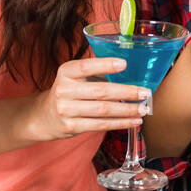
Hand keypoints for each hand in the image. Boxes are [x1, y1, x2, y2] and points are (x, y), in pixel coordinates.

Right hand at [24, 56, 148, 141]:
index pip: (86, 67)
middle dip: (126, 92)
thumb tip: (131, 72)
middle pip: (100, 91)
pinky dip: (120, 123)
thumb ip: (97, 73)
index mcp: (66, 72)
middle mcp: (64, 89)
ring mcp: (66, 110)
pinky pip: (101, 125)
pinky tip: (134, 121)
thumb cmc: (69, 92)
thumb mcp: (75, 78)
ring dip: (127, 110)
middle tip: (145, 92)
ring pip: (103, 110)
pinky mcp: (72, 126)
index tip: (124, 64)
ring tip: (144, 108)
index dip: (105, 65)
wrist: (45, 116)